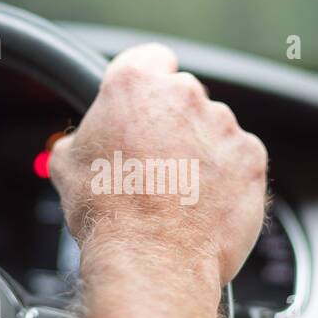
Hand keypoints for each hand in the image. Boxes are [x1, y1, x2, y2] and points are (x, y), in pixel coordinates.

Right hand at [48, 43, 266, 288]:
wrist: (152, 258)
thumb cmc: (108, 214)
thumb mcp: (66, 166)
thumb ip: (81, 138)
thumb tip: (78, 144)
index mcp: (136, 84)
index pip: (150, 59)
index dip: (148, 82)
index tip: (144, 104)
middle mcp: (184, 95)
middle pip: (184, 97)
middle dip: (174, 124)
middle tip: (155, 163)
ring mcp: (223, 125)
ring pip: (214, 130)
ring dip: (202, 152)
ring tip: (180, 192)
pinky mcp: (252, 157)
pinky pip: (240, 159)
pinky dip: (228, 177)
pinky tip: (204, 203)